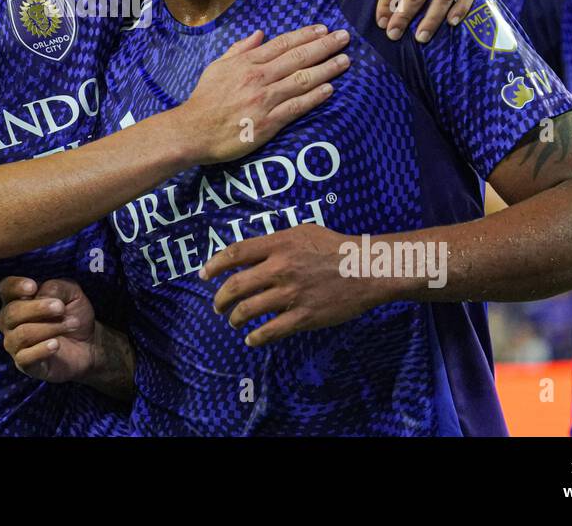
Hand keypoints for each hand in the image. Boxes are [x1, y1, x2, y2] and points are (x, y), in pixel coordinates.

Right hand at [0, 277, 97, 382]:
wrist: (88, 344)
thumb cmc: (73, 313)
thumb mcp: (72, 293)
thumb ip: (56, 288)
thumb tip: (40, 294)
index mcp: (17, 299)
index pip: (6, 289)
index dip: (15, 286)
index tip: (33, 287)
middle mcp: (9, 322)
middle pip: (11, 312)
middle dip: (37, 308)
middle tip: (60, 307)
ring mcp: (14, 344)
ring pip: (22, 334)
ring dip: (49, 327)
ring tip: (72, 324)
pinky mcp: (24, 364)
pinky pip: (25, 357)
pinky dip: (41, 349)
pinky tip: (56, 344)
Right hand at [177, 25, 350, 163]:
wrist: (193, 130)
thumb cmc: (204, 99)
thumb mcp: (217, 66)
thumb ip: (239, 49)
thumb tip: (260, 34)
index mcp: (247, 62)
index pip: (282, 44)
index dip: (305, 35)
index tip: (324, 29)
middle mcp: (258, 77)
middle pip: (298, 58)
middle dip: (324, 46)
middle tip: (345, 37)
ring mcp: (265, 100)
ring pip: (302, 80)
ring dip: (327, 69)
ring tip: (345, 61)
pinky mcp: (268, 122)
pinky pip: (296, 107)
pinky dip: (314, 97)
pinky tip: (329, 89)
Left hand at [200, 225, 388, 347]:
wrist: (366, 269)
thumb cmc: (335, 246)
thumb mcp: (302, 232)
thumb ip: (275, 241)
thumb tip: (251, 253)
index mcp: (278, 245)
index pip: (235, 253)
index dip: (214, 265)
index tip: (204, 275)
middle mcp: (280, 269)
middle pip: (235, 286)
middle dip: (220, 298)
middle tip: (217, 305)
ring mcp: (291, 294)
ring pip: (248, 310)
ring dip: (234, 318)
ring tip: (232, 321)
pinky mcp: (303, 316)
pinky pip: (271, 331)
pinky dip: (255, 337)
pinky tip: (251, 339)